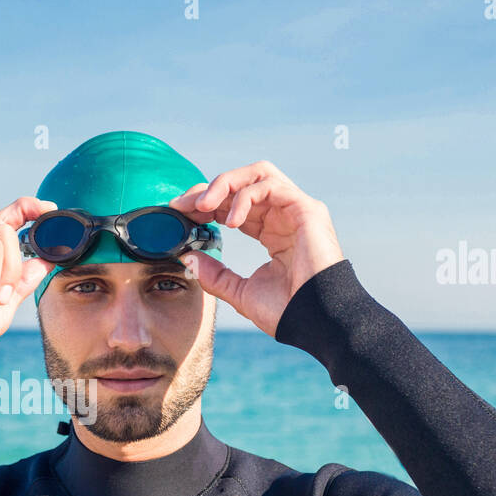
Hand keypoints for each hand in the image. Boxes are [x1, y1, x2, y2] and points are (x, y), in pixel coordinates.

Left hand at [168, 161, 343, 336]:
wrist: (316, 322)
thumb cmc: (287, 310)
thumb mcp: (241, 292)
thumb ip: (215, 275)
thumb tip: (188, 257)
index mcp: (271, 232)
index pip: (234, 204)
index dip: (206, 204)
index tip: (179, 213)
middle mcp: (284, 215)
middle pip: (243, 183)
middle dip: (208, 190)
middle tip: (183, 206)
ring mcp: (297, 209)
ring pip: (257, 174)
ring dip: (225, 184)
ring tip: (203, 207)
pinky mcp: (307, 209)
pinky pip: (270, 186)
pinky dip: (245, 197)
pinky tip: (231, 221)